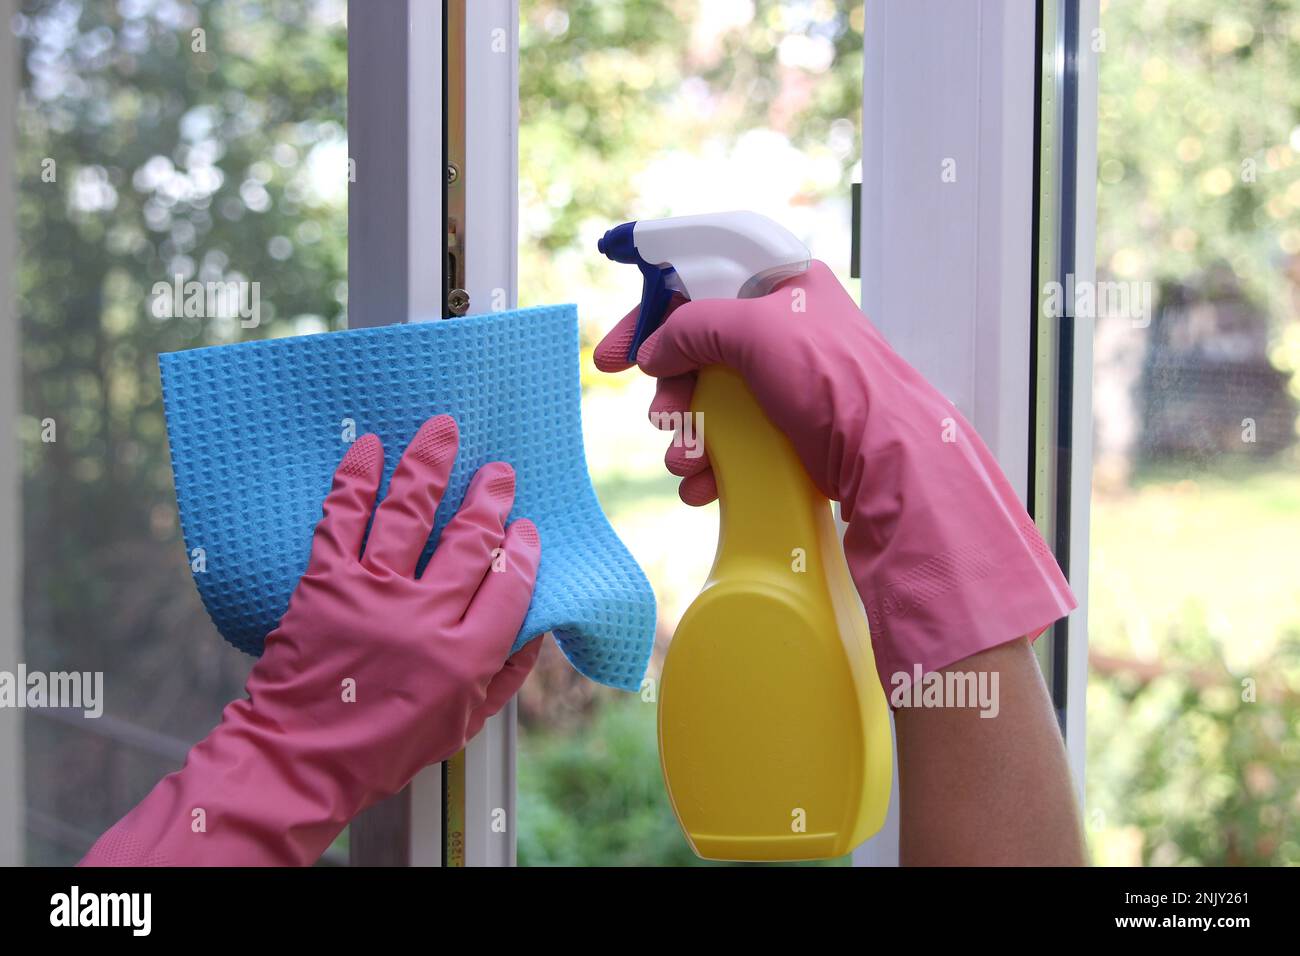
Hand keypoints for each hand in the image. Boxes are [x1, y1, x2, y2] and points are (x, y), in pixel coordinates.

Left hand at [247, 412, 541, 798]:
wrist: (298, 758)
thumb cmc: (384, 749)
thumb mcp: (463, 725)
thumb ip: (505, 675)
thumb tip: (535, 628)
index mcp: (465, 657)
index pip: (510, 585)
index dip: (524, 550)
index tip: (528, 528)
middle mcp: (423, 618)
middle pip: (469, 540)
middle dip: (489, 498)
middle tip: (498, 472)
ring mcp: (372, 596)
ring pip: (409, 514)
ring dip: (430, 466)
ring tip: (443, 431)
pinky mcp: (325, 584)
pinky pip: (343, 519)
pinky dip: (356, 480)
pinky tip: (369, 448)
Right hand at [594, 261, 1073, 684]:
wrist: (885, 456)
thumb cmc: (832, 379)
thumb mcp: (753, 331)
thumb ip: (693, 327)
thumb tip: (655, 352)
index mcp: (780, 284)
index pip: (698, 280)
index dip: (650, 312)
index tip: (614, 353)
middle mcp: (780, 327)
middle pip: (695, 349)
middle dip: (669, 390)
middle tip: (660, 418)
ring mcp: (783, 381)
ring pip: (707, 400)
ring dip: (686, 435)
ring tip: (688, 463)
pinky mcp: (787, 428)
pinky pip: (730, 438)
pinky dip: (711, 463)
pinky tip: (704, 485)